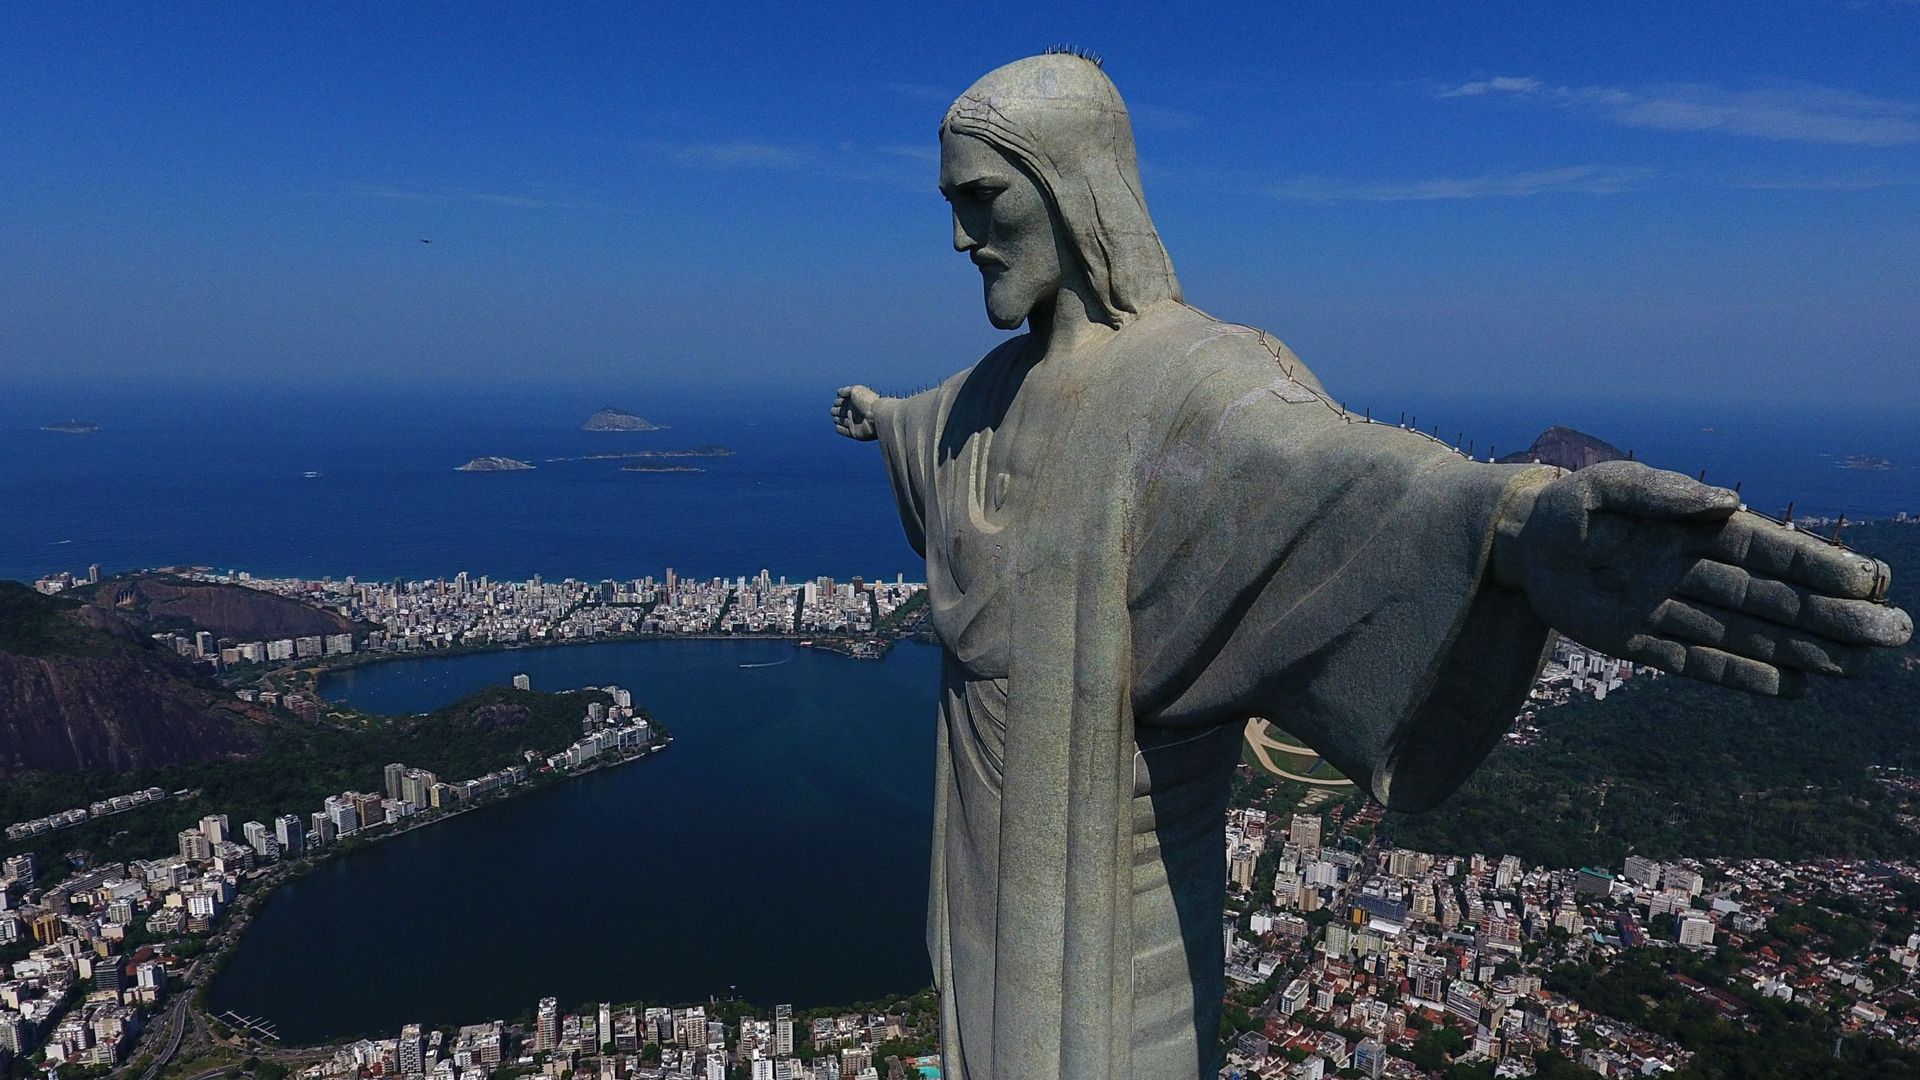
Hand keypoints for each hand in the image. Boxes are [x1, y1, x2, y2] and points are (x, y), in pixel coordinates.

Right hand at [832, 385, 879, 441]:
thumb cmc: (867, 402)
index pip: (842, 401)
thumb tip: (838, 393)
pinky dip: (840, 429)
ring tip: (835, 418)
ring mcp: (854, 423)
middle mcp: (854, 412)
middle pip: (841, 411)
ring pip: (842, 421)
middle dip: (836, 410)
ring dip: (838, 419)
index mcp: (854, 402)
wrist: (876, 417)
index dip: (838, 401)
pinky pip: (844, 431)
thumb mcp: (856, 390)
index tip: (836, 402)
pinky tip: (837, 426)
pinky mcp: (853, 432)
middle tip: (833, 410)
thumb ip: (846, 391)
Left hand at [1497, 461, 1911, 697]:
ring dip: (1802, 651)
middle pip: (1771, 599)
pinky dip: (1744, 677)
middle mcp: (1692, 573)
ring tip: (1859, 667)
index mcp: (1694, 529)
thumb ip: (1662, 492)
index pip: (1767, 551)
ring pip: (1747, 635)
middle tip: (1892, 635)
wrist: (1522, 541)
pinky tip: (1794, 688)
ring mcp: (1669, 610)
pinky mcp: (1638, 642)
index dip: (1819, 568)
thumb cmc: (1571, 504)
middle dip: (1831, 617)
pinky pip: (1698, 664)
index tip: (1871, 582)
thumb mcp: (1608, 485)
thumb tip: (1729, 502)